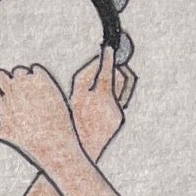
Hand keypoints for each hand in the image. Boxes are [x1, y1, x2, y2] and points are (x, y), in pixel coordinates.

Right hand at [0, 63, 84, 179]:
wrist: (55, 144)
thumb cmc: (33, 144)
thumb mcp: (10, 137)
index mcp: (2, 106)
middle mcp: (12, 94)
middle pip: (0, 74)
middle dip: (2, 77)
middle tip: (9, 83)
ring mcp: (28, 87)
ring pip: (19, 70)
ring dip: (21, 76)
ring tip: (27, 86)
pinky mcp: (44, 83)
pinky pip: (36, 70)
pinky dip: (37, 74)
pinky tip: (40, 84)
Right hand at [66, 45, 135, 163]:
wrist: (77, 148)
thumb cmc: (72, 118)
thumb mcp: (75, 94)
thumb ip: (87, 74)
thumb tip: (101, 58)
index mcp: (98, 98)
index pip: (107, 71)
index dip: (109, 57)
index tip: (110, 46)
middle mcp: (112, 105)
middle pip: (123, 76)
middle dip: (118, 66)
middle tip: (111, 57)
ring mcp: (118, 113)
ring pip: (124, 87)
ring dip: (118, 77)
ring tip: (105, 76)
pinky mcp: (119, 119)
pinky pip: (120, 99)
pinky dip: (113, 92)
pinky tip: (101, 97)